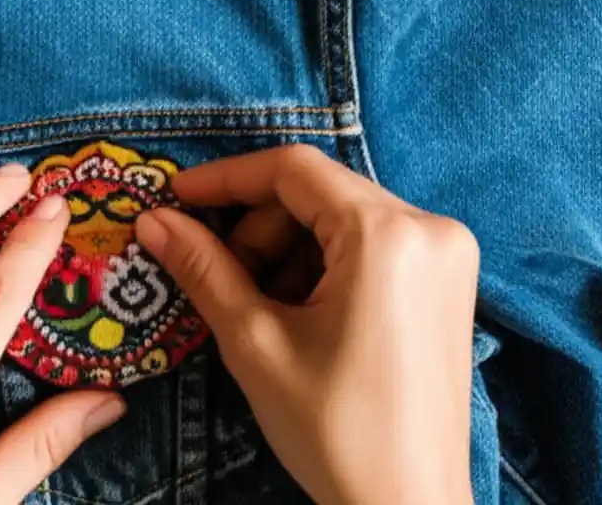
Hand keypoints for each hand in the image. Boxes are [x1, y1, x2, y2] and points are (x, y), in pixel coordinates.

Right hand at [135, 145, 477, 504]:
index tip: (175, 199)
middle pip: (318, 193)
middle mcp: (430, 229)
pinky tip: (300, 316)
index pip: (293, 170)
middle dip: (257, 229)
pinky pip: (371, 246)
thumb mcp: (255, 342)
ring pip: (341, 219)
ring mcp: (446, 255)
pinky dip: (324, 266)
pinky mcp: (448, 282)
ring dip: (287, 250)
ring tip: (261, 311)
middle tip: (219, 280)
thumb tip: (154, 221)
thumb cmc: (335, 431)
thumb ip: (203, 269)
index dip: (226, 178)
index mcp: (388, 236)